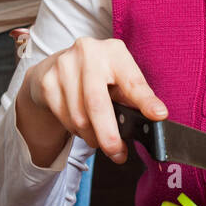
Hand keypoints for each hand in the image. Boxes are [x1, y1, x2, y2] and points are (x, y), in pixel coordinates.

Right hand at [22, 37, 166, 162]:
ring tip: (99, 137)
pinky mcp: (47, 82)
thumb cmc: (99, 76)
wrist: (58, 66)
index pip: (131, 80)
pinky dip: (76, 131)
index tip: (158, 115)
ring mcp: (64, 66)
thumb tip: (155, 117)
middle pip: (97, 103)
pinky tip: (82, 124)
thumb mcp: (120, 80)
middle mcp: (88, 52)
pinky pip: (65, 119)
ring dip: (92, 136)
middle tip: (117, 154)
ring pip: (79, 117)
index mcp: (114, 51)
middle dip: (108, 135)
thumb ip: (135, 97)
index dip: (145, 100)